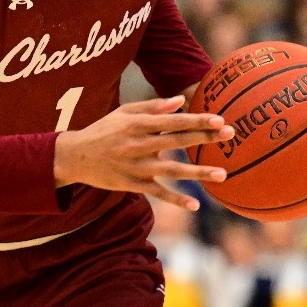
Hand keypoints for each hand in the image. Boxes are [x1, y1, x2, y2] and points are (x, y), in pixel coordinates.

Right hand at [53, 95, 232, 211]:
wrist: (76, 157)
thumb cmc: (103, 130)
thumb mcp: (124, 113)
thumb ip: (153, 107)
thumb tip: (180, 101)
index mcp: (138, 125)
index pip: (173, 121)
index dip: (197, 120)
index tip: (219, 119)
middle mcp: (139, 145)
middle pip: (178, 141)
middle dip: (206, 137)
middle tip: (231, 134)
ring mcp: (137, 167)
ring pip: (173, 170)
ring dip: (199, 172)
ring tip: (223, 173)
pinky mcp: (133, 185)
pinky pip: (158, 193)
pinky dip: (176, 200)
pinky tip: (195, 205)